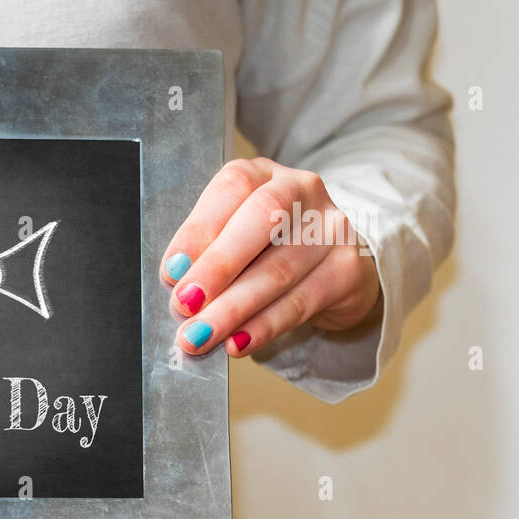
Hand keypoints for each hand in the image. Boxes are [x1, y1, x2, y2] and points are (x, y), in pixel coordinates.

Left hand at [160, 158, 380, 356]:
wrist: (332, 268)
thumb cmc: (266, 249)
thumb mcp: (234, 236)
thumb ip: (206, 251)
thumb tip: (177, 283)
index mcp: (263, 175)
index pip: (233, 187)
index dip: (199, 229)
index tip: (171, 271)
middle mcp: (302, 190)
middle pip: (261, 221)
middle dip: (216, 267)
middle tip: (184, 304)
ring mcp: (331, 229)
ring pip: (277, 271)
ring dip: (231, 309)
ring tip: (198, 336)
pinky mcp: (347, 270)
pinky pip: (299, 303)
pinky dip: (262, 327)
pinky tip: (236, 344)